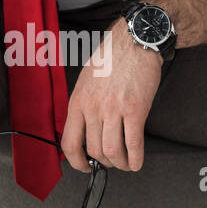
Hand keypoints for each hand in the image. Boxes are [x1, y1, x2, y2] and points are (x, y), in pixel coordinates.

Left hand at [60, 20, 162, 172]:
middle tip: (110, 163)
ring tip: (124, 163)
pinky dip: (135, 158)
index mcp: (78, 101)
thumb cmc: (112, 57)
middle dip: (103, 163)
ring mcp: (114, 109)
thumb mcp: (86, 80)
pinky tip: (136, 162)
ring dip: (119, 163)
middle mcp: (93, 107)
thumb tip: (84, 127)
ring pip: (112, 151)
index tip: (85, 166)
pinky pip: (133, 143)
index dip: (76, 161)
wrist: (134, 41)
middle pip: (94, 150)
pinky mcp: (135, 109)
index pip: (70, 142)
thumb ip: (84, 104)